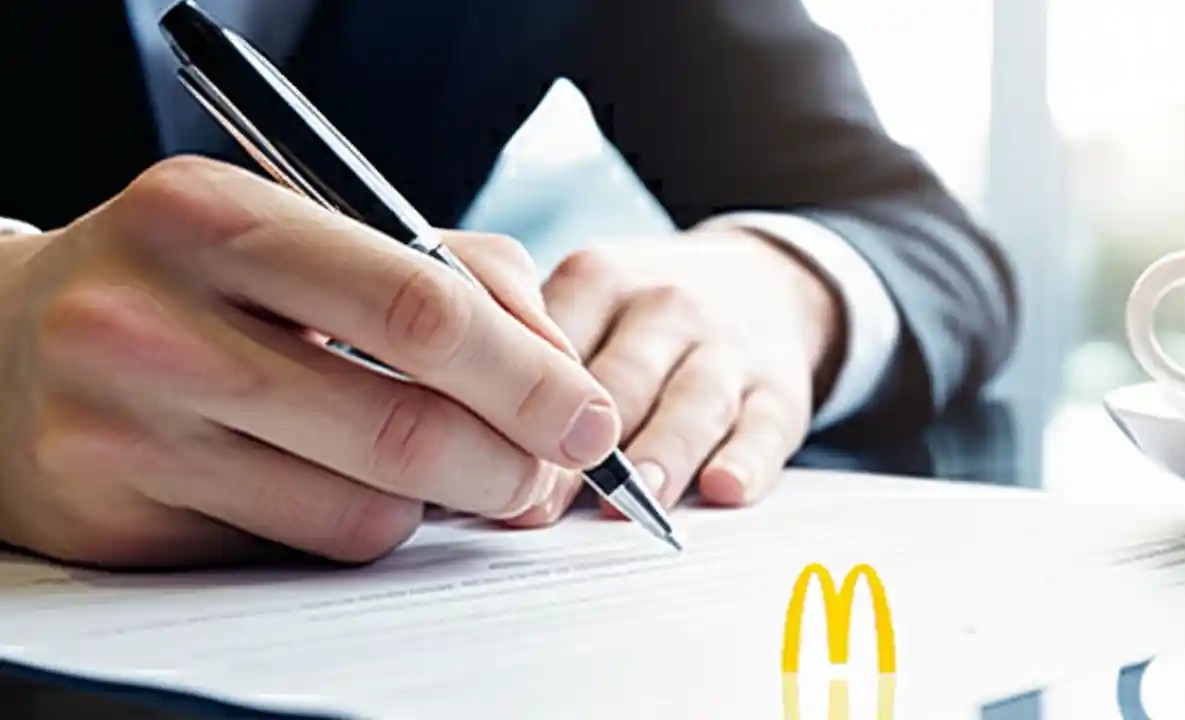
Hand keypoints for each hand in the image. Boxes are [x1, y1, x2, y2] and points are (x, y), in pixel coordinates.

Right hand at [0, 157, 621, 566]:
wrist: (7, 345)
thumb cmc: (190, 281)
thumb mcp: (303, 229)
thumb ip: (449, 275)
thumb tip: (557, 376)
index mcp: (211, 215)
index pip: (416, 302)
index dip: (529, 371)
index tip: (587, 414)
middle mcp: (154, 321)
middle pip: (402, 425)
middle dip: (512, 462)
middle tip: (548, 470)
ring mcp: (126, 431)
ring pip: (363, 509)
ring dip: (438, 501)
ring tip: (440, 468)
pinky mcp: (121, 521)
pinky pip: (303, 549)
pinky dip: (361, 525)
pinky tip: (347, 485)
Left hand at [508, 229, 841, 526]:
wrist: (762, 283)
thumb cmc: (641, 315)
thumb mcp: (584, 301)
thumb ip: (526, 359)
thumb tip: (453, 446)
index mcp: (600, 279)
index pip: (555, 342)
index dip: (519, 406)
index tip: (489, 460)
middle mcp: (666, 305)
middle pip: (621, 378)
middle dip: (584, 443)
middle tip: (548, 499)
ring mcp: (728, 347)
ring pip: (694, 401)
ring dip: (663, 451)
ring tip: (635, 497)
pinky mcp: (781, 387)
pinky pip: (765, 425)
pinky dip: (747, 459)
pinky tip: (723, 488)